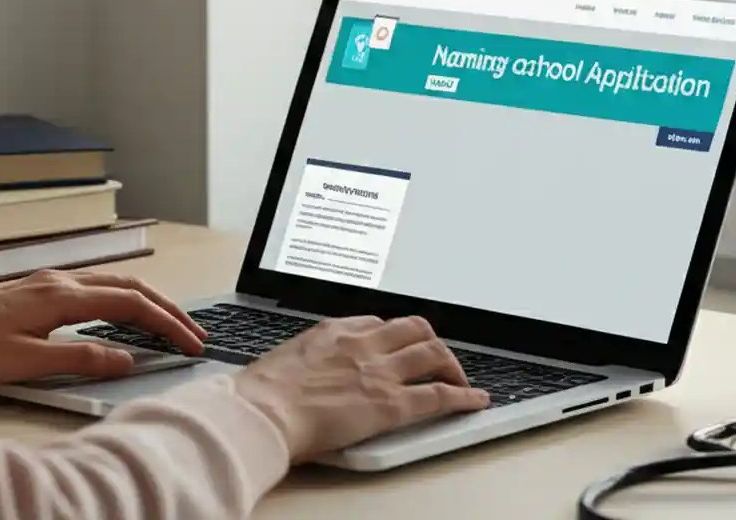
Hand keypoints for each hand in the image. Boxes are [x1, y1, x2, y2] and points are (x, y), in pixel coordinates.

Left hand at [0, 269, 207, 387]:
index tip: (191, 343)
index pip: (130, 304)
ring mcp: (45, 284)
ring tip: (169, 325)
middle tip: (194, 334)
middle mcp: (58, 281)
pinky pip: (93, 291)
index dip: (166, 323)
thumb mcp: (26, 362)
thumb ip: (80, 359)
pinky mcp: (35, 293)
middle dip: (167, 309)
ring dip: (146, 303)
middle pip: (128, 287)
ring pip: (111, 285)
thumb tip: (126, 359)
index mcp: (61, 294)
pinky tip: (121, 318)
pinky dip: (121, 303)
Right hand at [234, 315, 489, 461]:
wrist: (261, 412)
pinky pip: (438, 394)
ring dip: (452, 365)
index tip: (399, 344)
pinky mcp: (390, 403)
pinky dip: (463, 396)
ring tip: (460, 377)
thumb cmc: (260, 393)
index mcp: (334, 330)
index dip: (394, 335)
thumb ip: (308, 358)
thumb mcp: (284, 358)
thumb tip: (308, 372)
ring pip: (433, 353)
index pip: (378, 322)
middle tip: (437, 357)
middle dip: (431, 341)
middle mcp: (362, 343)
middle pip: (414, 328)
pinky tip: (474, 400)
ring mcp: (380, 371)